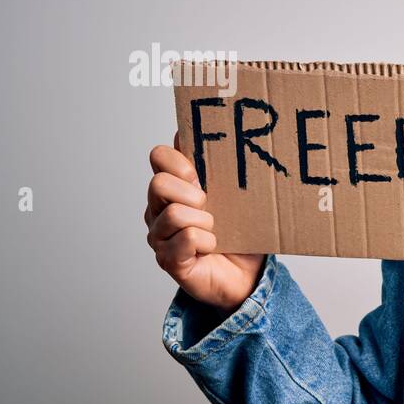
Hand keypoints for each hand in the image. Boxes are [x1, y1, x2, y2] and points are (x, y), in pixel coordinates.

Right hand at [145, 131, 265, 314]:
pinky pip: (187, 239)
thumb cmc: (237, 233)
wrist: (246, 275)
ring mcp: (159, 236)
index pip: (159, 156)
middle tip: (210, 206)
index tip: (201, 176)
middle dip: (192, 193)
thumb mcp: (233, 195)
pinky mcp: (168, 260)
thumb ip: (218, 165)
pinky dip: (207, 242)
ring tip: (215, 232)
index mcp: (171, 187)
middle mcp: (157, 209)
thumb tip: (204, 128)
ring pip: (175, 214)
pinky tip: (211, 248)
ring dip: (205, 222)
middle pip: (159, 183)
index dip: (180, 161)